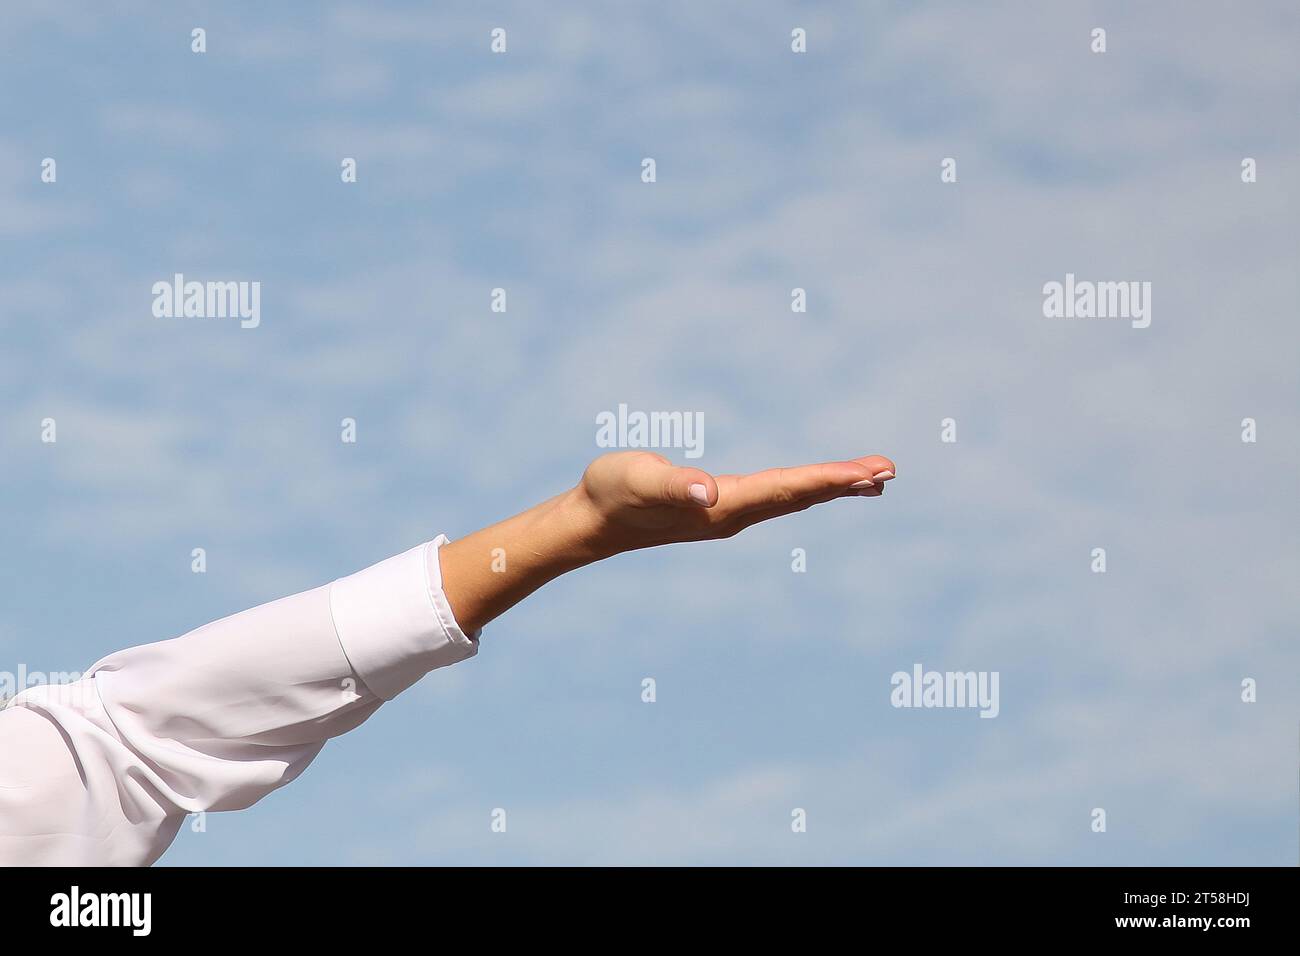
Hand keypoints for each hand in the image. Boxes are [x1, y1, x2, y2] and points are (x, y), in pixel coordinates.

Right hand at [439, 450, 895, 632]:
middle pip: (800, 497)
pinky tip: (815, 487)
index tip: (871, 472)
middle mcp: (734, 514)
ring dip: (830, 488)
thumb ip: (672, 483)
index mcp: (723, 505)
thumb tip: (708, 490)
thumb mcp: (637, 478)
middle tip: (889, 471)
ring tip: (870, 479)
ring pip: (792, 499)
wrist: (591, 520)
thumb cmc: (610, 492)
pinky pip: (776, 497)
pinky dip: (805, 489)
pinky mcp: (719, 510)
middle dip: (844, 484)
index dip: (830, 479)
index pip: (788, 489)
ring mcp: (728, 515)